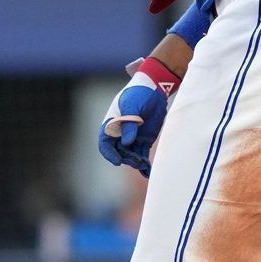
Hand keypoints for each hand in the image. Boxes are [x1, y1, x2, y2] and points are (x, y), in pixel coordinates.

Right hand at [98, 57, 181, 176]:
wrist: (155, 89)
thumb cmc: (138, 94)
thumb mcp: (132, 105)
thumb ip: (129, 123)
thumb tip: (127, 142)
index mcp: (111, 126)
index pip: (105, 144)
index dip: (110, 154)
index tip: (117, 161)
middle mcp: (119, 135)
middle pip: (119, 152)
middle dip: (126, 158)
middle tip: (137, 160)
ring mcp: (132, 138)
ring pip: (131, 156)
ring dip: (136, 162)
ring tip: (144, 165)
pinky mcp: (144, 141)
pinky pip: (142, 155)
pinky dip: (144, 164)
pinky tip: (148, 172)